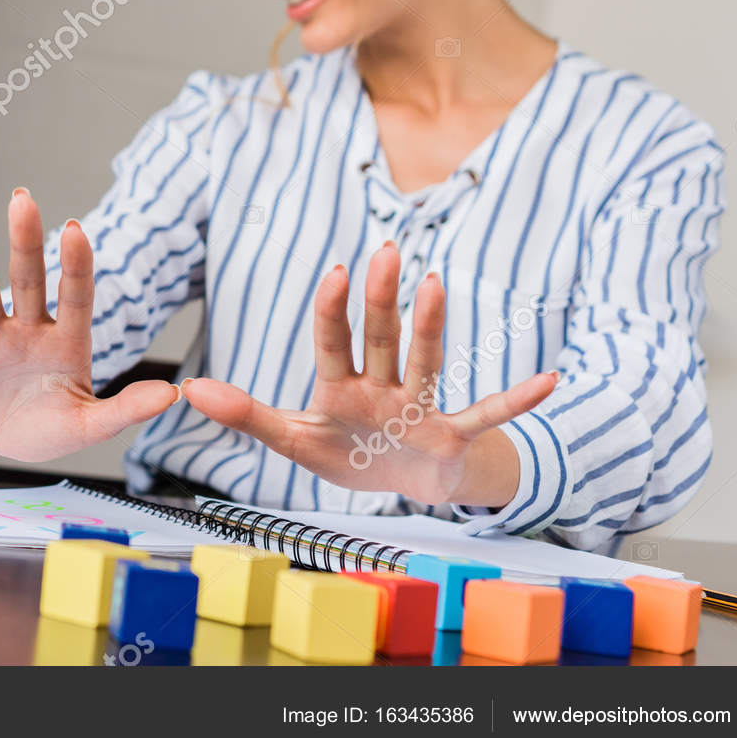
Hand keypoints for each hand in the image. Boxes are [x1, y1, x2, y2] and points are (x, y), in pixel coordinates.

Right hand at [0, 188, 179, 463]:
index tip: (74, 230)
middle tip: (23, 199)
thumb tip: (172, 394)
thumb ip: (124, 410)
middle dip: (25, 241)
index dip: (75, 266)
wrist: (2, 445)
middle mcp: (28, 327)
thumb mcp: (88, 425)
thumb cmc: (48, 429)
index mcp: (66, 342)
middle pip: (27, 279)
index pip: (75, 296)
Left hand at [181, 242, 558, 506]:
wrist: (403, 486)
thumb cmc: (347, 452)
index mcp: (340, 386)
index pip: (332, 340)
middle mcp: (382, 386)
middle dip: (381, 298)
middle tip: (384, 251)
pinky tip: (547, 381)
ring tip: (437, 284)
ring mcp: (419, 407)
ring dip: (431, 325)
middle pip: (379, 337)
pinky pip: (487, 415)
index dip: (333, 309)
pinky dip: (516, 401)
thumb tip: (189, 390)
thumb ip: (246, 415)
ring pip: (425, 361)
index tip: (337, 271)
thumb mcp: (293, 440)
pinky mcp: (452, 436)